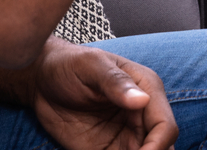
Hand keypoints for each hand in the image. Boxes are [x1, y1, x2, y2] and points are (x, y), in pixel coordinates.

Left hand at [33, 39, 178, 149]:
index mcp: (147, 89)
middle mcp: (141, 115)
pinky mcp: (109, 149)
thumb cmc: (67, 64)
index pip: (165, 126)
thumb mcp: (90, 66)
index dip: (157, 147)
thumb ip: (115, 82)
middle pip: (162, 148)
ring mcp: (127, 134)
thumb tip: (142, 100)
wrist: (41, 79)